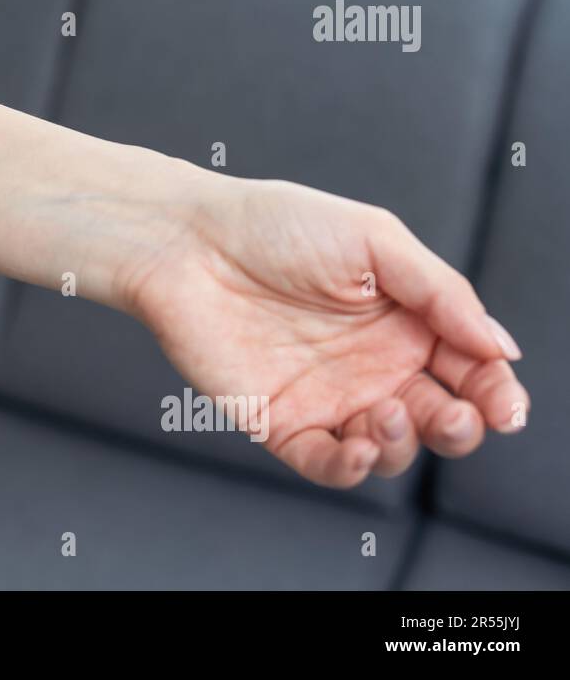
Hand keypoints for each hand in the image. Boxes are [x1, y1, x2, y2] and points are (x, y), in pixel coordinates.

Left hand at [118, 169, 528, 487]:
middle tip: (459, 416)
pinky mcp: (279, 421)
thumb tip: (502, 348)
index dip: (495, 392)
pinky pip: (326, 464)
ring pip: (388, 448)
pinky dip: (350, 468)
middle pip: (439, 417)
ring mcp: (326, 396)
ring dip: (403, 444)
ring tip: (386, 412)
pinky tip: (357, 445)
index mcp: (402, 320)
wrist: (187, 243)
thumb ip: (441, 292)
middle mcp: (370, 364)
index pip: (468, 368)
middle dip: (462, 427)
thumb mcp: (374, 241)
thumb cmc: (274, 225)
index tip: (506, 405)